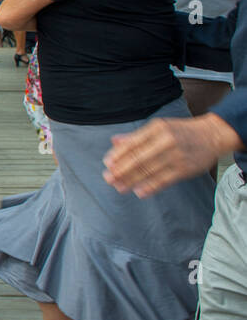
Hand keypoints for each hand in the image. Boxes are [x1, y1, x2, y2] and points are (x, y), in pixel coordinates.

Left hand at [103, 114, 241, 197]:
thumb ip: (136, 136)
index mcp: (157, 129)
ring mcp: (176, 156)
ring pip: (149, 170)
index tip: (107, 164)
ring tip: (119, 187)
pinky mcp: (185, 169)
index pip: (133, 144)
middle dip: (121, 170)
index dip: (118, 155)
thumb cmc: (181, 131)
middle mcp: (166, 141)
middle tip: (108, 178)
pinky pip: (164, 180)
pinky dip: (151, 187)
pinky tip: (139, 192)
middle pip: (139, 158)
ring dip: (131, 180)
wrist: (213, 135)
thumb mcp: (159, 127)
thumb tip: (114, 141)